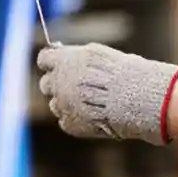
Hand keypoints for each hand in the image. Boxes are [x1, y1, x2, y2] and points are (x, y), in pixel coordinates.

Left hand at [37, 43, 177, 145]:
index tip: (58, 64)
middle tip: (73, 85)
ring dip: (67, 102)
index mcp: (63, 61)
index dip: (51, 62)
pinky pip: (66, 121)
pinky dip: (76, 119)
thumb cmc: (122, 73)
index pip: (44, 59)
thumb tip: (61, 51)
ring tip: (92, 102)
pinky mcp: (69, 124)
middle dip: (58, 84)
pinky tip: (94, 115)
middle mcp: (57, 83)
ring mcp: (61, 105)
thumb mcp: (98, 54)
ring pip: (56, 104)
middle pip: (46, 84)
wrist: (133, 99)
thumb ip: (76, 55)